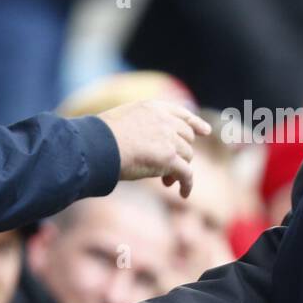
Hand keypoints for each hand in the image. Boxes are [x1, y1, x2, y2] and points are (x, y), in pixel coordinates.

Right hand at [96, 100, 211, 197]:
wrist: (96, 146)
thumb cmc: (100, 138)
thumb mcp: (124, 120)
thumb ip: (142, 125)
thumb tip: (149, 143)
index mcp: (153, 108)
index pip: (182, 113)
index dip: (195, 124)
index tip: (205, 132)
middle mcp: (165, 120)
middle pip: (186, 138)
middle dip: (180, 153)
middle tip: (167, 169)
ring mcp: (168, 138)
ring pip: (187, 156)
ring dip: (178, 170)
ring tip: (164, 182)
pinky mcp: (169, 158)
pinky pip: (186, 174)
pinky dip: (187, 185)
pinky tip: (183, 194)